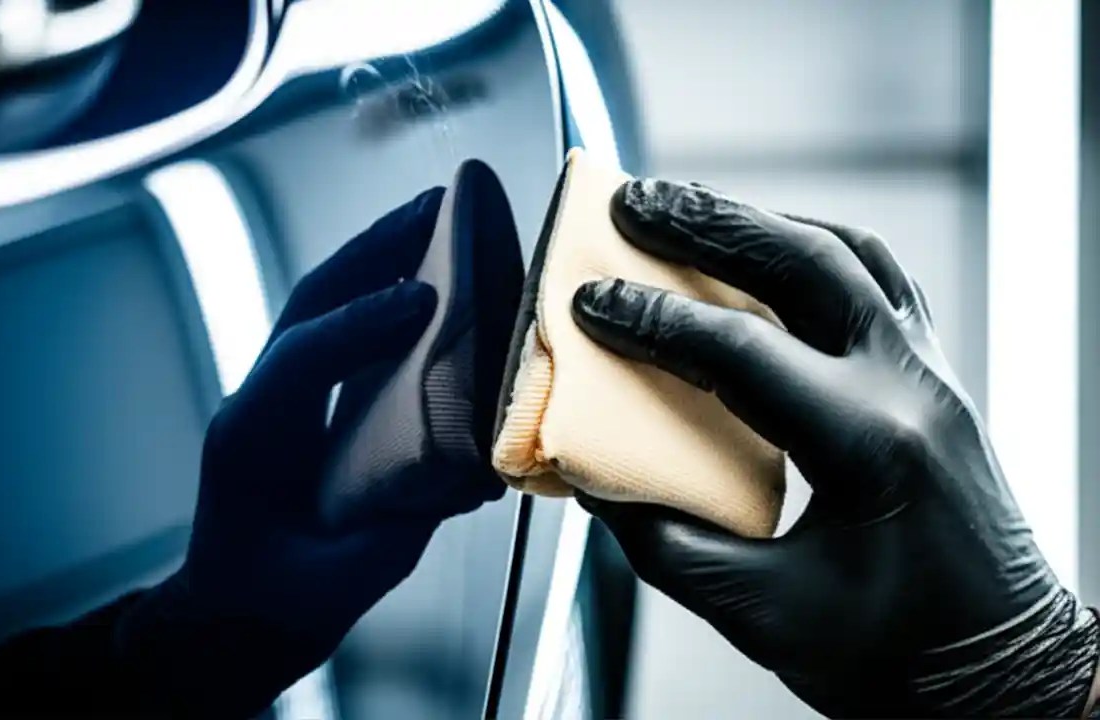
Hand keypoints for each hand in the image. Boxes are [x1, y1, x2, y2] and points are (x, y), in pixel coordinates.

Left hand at [116, 188, 471, 714]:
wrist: (235, 615)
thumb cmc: (274, 604)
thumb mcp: (334, 584)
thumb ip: (395, 529)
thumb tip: (463, 471)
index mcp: (252, 442)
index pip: (302, 359)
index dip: (362, 323)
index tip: (424, 298)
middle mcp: (260, 402)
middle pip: (309, 303)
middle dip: (372, 250)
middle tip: (437, 208)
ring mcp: (278, 397)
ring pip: (322, 305)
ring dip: (378, 256)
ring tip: (437, 218)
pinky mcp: (304, 403)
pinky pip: (341, 332)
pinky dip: (382, 294)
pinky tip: (428, 276)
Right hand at [571, 178, 1099, 717]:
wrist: (1001, 675)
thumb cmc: (898, 659)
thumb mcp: (762, 617)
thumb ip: (665, 544)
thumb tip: (598, 482)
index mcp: (868, 445)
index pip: (741, 353)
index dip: (652, 322)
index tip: (589, 303)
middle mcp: (911, 388)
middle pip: (806, 263)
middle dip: (709, 223)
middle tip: (635, 199)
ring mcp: (933, 374)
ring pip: (851, 255)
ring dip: (764, 221)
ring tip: (693, 209)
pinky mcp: (936, 379)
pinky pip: (881, 281)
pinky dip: (816, 250)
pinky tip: (771, 255)